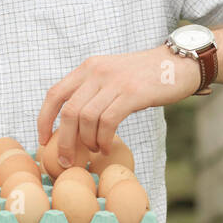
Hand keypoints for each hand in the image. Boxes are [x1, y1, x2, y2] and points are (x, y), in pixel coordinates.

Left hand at [37, 45, 199, 164]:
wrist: (179, 63)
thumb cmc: (145, 76)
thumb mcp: (112, 75)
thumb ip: (93, 92)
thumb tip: (72, 124)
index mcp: (88, 68)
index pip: (54, 94)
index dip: (43, 120)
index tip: (44, 141)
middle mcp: (97, 71)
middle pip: (67, 111)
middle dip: (63, 140)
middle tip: (66, 159)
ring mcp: (114, 81)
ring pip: (86, 119)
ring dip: (87, 142)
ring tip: (95, 150)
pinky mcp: (132, 93)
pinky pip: (107, 122)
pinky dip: (103, 140)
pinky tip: (106, 148)